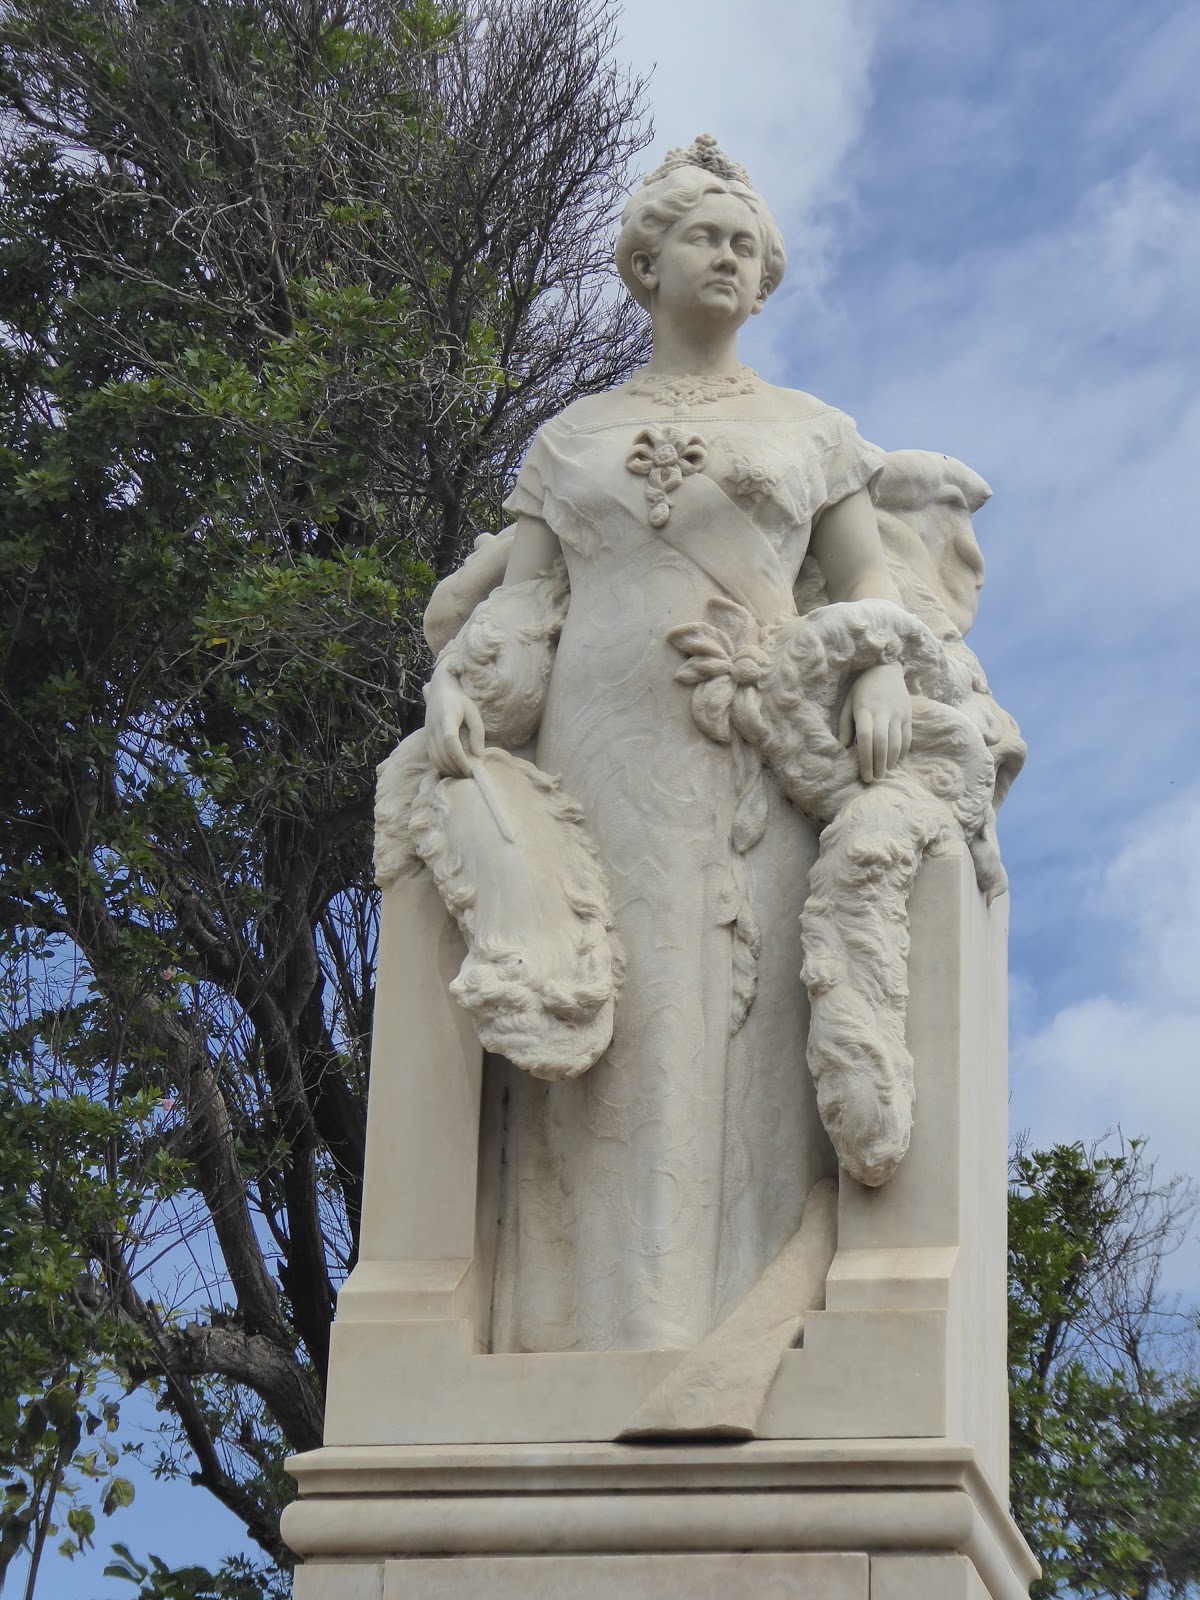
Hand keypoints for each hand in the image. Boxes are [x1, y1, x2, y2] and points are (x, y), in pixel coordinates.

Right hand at [423, 664, 484, 776]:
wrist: (440, 690)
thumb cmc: (460, 700)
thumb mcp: (473, 713)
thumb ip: (477, 733)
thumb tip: (478, 756)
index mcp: (446, 717)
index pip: (449, 741)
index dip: (459, 758)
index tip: (470, 770)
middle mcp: (434, 726)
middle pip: (442, 754)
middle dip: (456, 768)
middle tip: (470, 776)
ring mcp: (428, 733)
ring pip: (435, 758)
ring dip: (449, 770)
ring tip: (463, 774)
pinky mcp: (426, 738)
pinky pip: (432, 757)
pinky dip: (442, 766)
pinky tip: (453, 769)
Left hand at [838, 661, 911, 782]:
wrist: (886, 667)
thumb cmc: (862, 687)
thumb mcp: (848, 701)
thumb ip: (845, 724)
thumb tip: (844, 747)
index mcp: (865, 709)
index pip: (866, 738)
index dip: (865, 759)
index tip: (864, 775)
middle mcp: (883, 712)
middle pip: (882, 744)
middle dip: (878, 765)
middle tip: (874, 779)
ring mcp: (898, 713)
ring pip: (897, 743)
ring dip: (890, 761)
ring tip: (883, 772)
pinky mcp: (908, 714)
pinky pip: (907, 737)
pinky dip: (902, 752)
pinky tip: (895, 761)